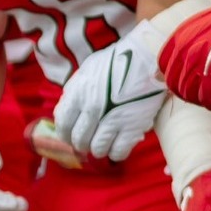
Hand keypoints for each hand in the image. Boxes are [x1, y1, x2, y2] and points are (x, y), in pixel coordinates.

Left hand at [52, 25, 164, 161]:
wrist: (148, 56)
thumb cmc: (117, 60)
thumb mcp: (86, 71)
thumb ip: (74, 91)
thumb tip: (65, 110)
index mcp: (78, 93)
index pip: (63, 123)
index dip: (64, 134)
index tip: (69, 137)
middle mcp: (92, 108)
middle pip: (79, 138)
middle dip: (81, 144)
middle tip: (86, 144)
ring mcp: (113, 118)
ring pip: (97, 148)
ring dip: (98, 150)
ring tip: (102, 147)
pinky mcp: (133, 126)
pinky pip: (119, 151)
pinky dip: (116, 153)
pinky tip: (117, 149)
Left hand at [158, 0, 210, 110]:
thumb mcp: (201, 26)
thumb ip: (184, 44)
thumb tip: (163, 70)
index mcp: (178, 38)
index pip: (163, 66)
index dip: (172, 78)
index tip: (184, 83)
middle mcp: (183, 51)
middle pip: (174, 83)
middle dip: (186, 93)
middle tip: (200, 96)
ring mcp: (197, 63)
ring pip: (188, 93)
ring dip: (199, 101)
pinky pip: (206, 98)